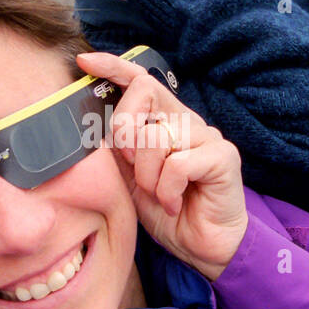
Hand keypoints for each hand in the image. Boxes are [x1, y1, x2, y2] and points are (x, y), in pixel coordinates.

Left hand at [77, 52, 247, 280]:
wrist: (201, 248)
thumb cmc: (167, 212)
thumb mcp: (130, 179)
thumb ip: (117, 151)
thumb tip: (91, 126)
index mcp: (164, 121)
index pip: (140, 81)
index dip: (113, 67)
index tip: (85, 61)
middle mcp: (187, 121)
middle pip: (144, 94)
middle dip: (125, 132)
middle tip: (132, 168)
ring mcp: (207, 136)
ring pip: (156, 135)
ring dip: (146, 175)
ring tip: (158, 196)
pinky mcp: (223, 156)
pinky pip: (177, 163)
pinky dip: (167, 190)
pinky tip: (174, 204)